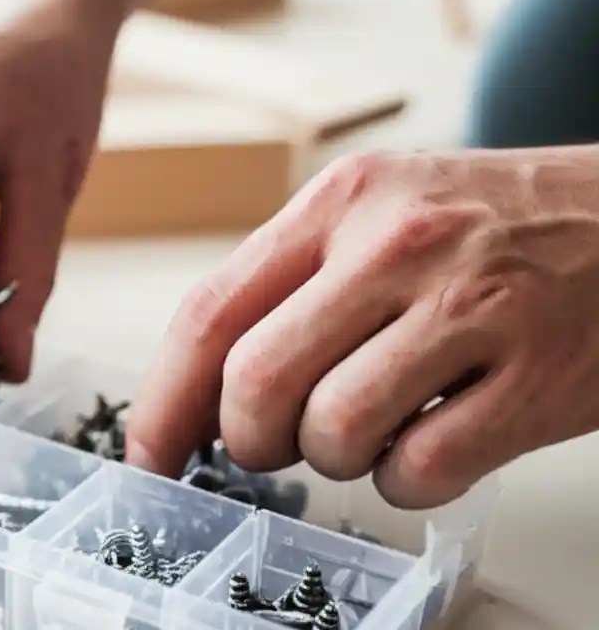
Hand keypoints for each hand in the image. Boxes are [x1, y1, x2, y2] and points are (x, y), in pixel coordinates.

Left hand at [126, 146, 598, 507]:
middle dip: (248, 439)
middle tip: (273, 442)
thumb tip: (205, 387)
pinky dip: (406, 480)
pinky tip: (431, 442)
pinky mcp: (535, 381)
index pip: (210, 312)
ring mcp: (470, 312)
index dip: (163, 400)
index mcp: (341, 204)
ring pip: (333, 431)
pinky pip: (419, 470)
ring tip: (374, 424)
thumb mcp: (382, 210)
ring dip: (335, 457)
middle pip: (255, 382)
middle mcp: (396, 247)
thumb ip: (293, 283)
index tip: (149, 454)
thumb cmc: (499, 223)